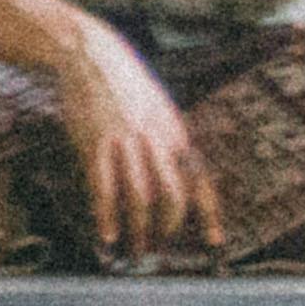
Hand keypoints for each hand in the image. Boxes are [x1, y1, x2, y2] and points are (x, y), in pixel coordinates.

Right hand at [48, 13, 217, 258]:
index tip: (214, 244)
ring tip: (134, 251)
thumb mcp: (158, 108)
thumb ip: (169, 140)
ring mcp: (125, 142)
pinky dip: (107, 215)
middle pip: (173, 196)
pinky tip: (107, 235)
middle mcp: (156, 141)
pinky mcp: (94, 142)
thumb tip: (178, 175)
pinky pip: (104, 187)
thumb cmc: (124, 84)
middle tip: (158, 250)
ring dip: (139, 231)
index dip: (209, 215)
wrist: (90, 53)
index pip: (200, 181)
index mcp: (176, 133)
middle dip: (167, 230)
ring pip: (140, 198)